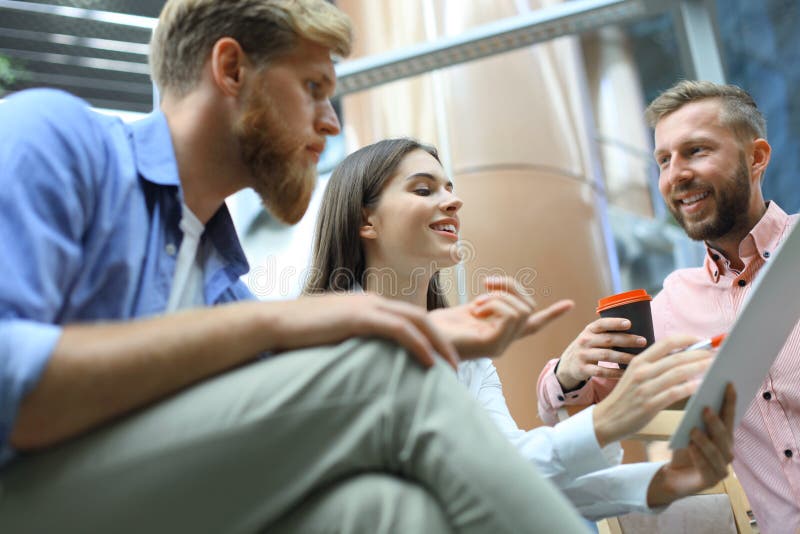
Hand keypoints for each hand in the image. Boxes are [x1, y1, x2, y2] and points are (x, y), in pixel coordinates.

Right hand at [273, 293, 459, 368]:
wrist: (276, 323)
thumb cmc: (301, 335)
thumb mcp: (335, 336)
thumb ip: (355, 342)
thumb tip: (367, 362)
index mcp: (369, 305)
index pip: (409, 318)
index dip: (430, 337)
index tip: (442, 359)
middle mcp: (373, 301)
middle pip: (422, 318)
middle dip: (443, 341)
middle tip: (457, 365)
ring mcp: (367, 306)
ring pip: (417, 321)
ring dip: (438, 344)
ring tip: (452, 367)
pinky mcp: (360, 317)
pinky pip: (399, 329)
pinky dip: (418, 344)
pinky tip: (430, 361)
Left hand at [429, 276, 572, 357]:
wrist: (417, 337)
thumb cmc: (438, 325)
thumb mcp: (467, 308)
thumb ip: (487, 302)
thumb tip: (495, 289)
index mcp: (500, 333)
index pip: (533, 324)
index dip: (552, 314)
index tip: (570, 304)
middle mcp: (504, 341)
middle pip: (529, 307)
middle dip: (511, 287)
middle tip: (486, 286)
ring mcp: (500, 345)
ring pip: (523, 309)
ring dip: (500, 296)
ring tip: (478, 302)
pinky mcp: (493, 346)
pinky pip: (511, 316)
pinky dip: (496, 304)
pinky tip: (476, 310)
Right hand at [555, 318, 648, 390]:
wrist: (568, 364)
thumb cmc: (590, 347)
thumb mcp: (593, 336)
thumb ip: (608, 332)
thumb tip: (640, 327)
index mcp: (589, 330)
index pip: (601, 324)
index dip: (614, 323)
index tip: (629, 323)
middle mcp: (584, 341)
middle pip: (608, 340)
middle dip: (627, 340)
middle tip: (643, 341)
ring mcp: (582, 355)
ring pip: (606, 356)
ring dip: (624, 357)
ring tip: (638, 358)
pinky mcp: (582, 369)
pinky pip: (601, 371)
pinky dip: (615, 372)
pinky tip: (626, 372)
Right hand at [592, 335, 712, 446]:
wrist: (606, 419)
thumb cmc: (626, 397)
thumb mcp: (635, 375)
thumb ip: (655, 366)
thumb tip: (682, 357)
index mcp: (639, 361)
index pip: (667, 342)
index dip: (688, 339)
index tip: (703, 341)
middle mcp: (642, 371)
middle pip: (676, 357)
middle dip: (700, 353)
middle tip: (717, 353)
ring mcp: (645, 388)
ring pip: (678, 373)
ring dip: (699, 367)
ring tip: (715, 365)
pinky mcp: (649, 404)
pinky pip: (674, 393)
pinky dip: (690, 387)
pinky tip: (703, 385)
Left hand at [647, 384, 735, 507]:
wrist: (674, 476)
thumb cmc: (684, 448)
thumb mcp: (688, 430)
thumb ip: (696, 416)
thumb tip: (698, 392)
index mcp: (724, 437)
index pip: (729, 416)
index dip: (730, 401)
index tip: (728, 384)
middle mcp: (727, 451)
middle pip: (724, 434)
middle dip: (716, 421)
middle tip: (705, 408)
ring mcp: (722, 468)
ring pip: (716, 452)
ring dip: (705, 440)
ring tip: (693, 430)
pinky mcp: (711, 481)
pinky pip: (706, 468)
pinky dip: (698, 457)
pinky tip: (690, 447)